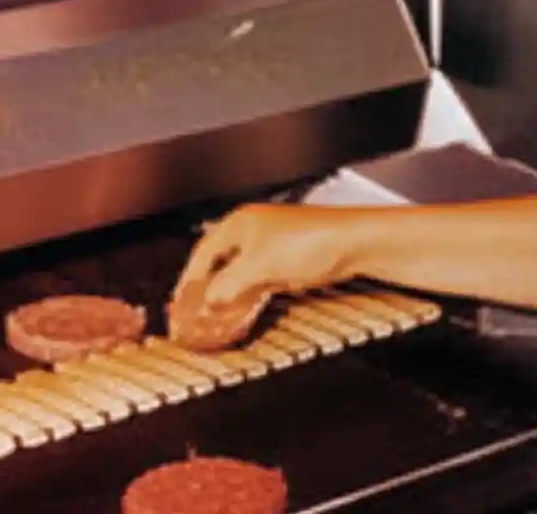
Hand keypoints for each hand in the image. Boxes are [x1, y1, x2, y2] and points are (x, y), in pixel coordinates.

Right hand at [166, 204, 351, 348]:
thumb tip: (209, 300)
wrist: (356, 243)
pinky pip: (263, 278)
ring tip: (220, 313)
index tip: (180, 299)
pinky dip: (253, 293)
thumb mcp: (260, 266)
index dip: (190, 276)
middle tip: (198, 308)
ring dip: (232, 292)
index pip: (203, 251)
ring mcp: (276, 244)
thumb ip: (228, 285)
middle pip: (223, 261)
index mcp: (241, 222)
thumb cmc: (313, 241)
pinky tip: (250, 306)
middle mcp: (256, 229)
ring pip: (244, 271)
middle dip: (210, 286)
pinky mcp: (294, 258)